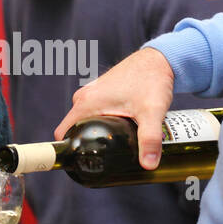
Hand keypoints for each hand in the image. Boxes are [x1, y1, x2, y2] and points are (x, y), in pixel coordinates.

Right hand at [53, 48, 175, 169]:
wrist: (159, 58)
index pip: (63, 134)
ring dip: (96, 133)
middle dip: (87, 145)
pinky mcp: (101, 91)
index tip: (83, 162)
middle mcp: (84, 97)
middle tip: (106, 159)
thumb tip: (149, 165)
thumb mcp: (151, 112)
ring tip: (115, 147)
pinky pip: (94, 112)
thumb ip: (149, 139)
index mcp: (86, 103)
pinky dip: (102, 122)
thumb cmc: (152, 80)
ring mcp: (92, 92)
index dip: (68, 151)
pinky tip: (119, 131)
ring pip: (85, 121)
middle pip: (75, 130)